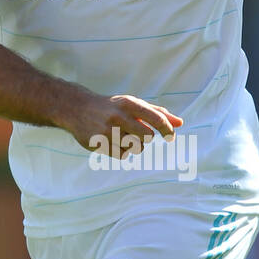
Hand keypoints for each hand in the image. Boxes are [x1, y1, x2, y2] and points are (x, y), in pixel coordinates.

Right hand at [64, 92, 183, 158]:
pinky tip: (113, 143)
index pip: (156, 118)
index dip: (167, 129)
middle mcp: (119, 116)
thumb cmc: (113, 107)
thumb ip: (157, 112)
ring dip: (134, 146)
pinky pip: (122, 155)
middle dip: (146, 139)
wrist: (78, 108)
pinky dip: (123, 152)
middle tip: (137, 134)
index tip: (170, 137)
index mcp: (129, 103)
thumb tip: (180, 123)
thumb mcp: (133, 104)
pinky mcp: (99, 143)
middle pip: (147, 137)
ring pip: (135, 148)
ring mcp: (107, 130)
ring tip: (123, 137)